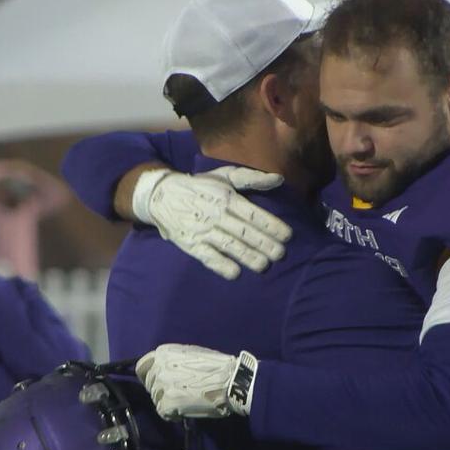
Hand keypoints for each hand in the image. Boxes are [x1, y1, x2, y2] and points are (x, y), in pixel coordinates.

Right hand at [133, 166, 291, 279]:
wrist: (162, 195)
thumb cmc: (200, 185)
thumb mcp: (224, 175)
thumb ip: (251, 178)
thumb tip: (279, 179)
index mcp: (226, 197)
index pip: (253, 213)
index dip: (271, 225)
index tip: (287, 236)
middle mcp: (216, 214)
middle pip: (244, 231)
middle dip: (264, 244)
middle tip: (280, 254)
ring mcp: (203, 230)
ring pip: (228, 245)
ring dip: (247, 256)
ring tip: (264, 266)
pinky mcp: (190, 244)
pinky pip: (207, 256)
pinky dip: (220, 265)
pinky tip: (234, 273)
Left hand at [137, 344, 254, 419]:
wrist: (230, 381)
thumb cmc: (217, 366)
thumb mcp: (191, 354)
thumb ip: (174, 360)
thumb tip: (168, 369)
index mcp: (163, 353)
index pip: (142, 367)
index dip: (149, 376)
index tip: (157, 382)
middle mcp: (158, 368)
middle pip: (150, 385)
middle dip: (161, 391)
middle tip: (179, 394)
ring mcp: (161, 386)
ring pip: (156, 399)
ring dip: (167, 402)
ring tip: (185, 402)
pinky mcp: (166, 403)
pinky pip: (163, 412)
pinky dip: (173, 414)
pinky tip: (185, 411)